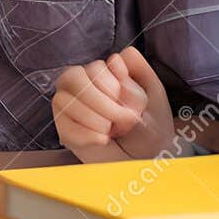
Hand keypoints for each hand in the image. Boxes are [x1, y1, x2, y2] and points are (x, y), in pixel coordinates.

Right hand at [52, 47, 171, 159]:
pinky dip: (87, 135)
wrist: (146, 162)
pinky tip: (103, 140)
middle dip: (103, 103)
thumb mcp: (154, 95)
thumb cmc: (150, 128)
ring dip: (96, 120)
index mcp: (102, 73)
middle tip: (124, 121)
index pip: (94, 67)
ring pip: (65, 100)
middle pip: (73, 77)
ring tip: (113, 132)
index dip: (112, 86)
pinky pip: (65, 125)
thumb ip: (139, 70)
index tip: (132, 105)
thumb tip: (117, 57)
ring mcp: (69, 107)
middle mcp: (80, 85)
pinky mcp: (64, 129)